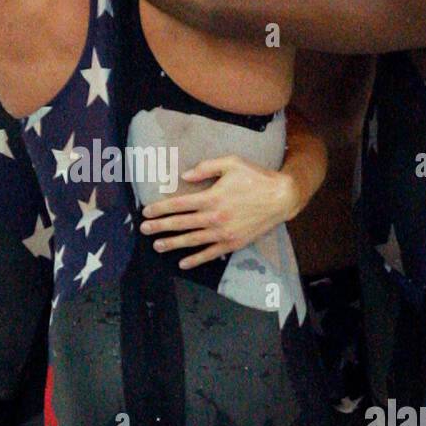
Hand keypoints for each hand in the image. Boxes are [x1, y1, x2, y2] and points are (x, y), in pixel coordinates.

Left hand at [139, 154, 306, 270]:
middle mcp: (215, 217)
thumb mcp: (232, 163)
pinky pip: (210, 254)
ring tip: (157, 246)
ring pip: (192, 240)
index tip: (146, 212)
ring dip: (173, 244)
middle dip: (160, 227)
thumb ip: (206, 167)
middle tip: (144, 230)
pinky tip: (182, 263)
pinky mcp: (233, 243)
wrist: (282, 197)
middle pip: (180, 224)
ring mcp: (224, 232)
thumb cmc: (256, 177)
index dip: (160, 208)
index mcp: (212, 197)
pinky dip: (196, 259)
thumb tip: (185, 176)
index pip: (179, 204)